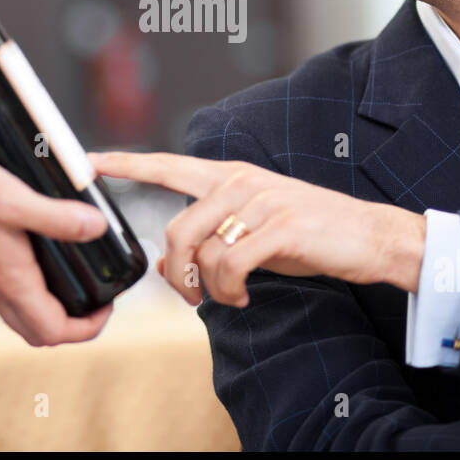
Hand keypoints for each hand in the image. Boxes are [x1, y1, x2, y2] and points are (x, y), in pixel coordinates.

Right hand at [0, 146, 113, 345]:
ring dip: (44, 304)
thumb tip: (98, 229)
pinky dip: (19, 285)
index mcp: (9, 281)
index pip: (55, 332)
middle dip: (70, 323)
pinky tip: (26, 250)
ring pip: (15, 311)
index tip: (106, 305)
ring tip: (66, 273)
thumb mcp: (16, 199)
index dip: (88, 327)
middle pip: (36, 330)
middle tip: (91, 296)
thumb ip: (59, 218)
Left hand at [90, 151, 425, 306]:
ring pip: (201, 250)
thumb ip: (210, 242)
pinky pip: (230, 265)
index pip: (170, 166)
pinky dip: (230, 291)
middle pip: (177, 228)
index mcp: (231, 177)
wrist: (369, 236)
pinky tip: (245, 296)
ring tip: (228, 297)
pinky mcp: (280, 227)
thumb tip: (165, 269)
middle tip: (192, 297)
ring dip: (207, 288)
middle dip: (177, 273)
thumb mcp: (254, 236)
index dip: (127, 163)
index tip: (90, 162)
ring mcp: (262, 201)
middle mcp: (241, 182)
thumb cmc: (308, 236)